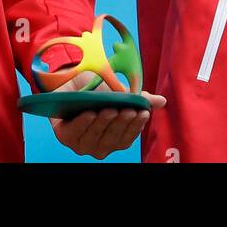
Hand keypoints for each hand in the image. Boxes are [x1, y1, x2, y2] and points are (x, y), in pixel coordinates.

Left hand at [48, 74, 166, 159]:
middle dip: (120, 124)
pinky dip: (82, 124)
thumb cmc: (98, 91)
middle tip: (126, 109)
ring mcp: (82, 143)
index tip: (142, 112)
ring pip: (94, 138)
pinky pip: (73, 134)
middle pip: (111, 139)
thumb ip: (139, 99)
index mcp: (115, 138)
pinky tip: (90, 113)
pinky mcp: (64, 136)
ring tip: (108, 109)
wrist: (72, 80)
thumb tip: (162, 101)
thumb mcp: (120, 93)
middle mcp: (99, 146)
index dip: (135, 126)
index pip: (127, 138)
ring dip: (102, 124)